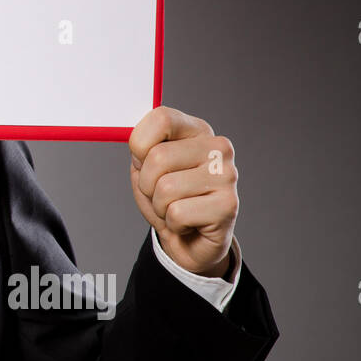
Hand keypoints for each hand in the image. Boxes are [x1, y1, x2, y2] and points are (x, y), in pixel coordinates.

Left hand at [128, 106, 236, 277]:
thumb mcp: (146, 169)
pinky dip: (172, 223)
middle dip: (147, 184)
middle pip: (157, 157)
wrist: (190, 242)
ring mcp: (227, 175)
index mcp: (198, 130)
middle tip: (161, 195)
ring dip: (160, 206)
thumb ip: (140, 149)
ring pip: (165, 188)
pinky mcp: (228, 205)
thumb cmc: (167, 200)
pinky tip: (187, 223)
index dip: (140, 145)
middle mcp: (218, 148)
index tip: (144, 162)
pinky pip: (177, 213)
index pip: (161, 118)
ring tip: (175, 208)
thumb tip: (132, 138)